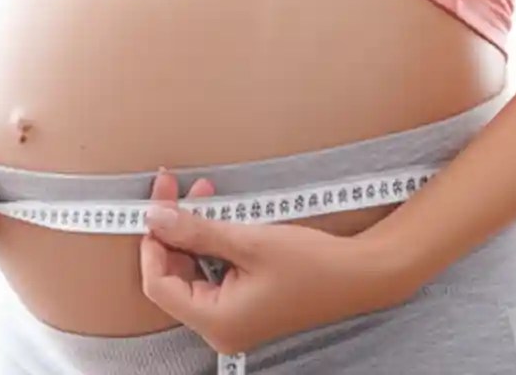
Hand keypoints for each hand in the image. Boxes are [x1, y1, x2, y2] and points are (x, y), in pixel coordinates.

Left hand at [139, 171, 415, 355]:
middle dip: (172, 229)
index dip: (152, 244)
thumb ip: (196, 231)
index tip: (156, 208)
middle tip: (172, 188)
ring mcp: (233, 318)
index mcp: (217, 322)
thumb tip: (154, 218)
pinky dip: (211, 240)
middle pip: (173, 276)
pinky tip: (217, 210)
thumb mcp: (248, 241)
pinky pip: (213, 271)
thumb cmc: (313, 264)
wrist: (363, 273)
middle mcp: (220, 327)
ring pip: (192, 269)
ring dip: (192, 229)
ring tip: (200, 190)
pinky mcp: (245, 304)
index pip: (159, 285)